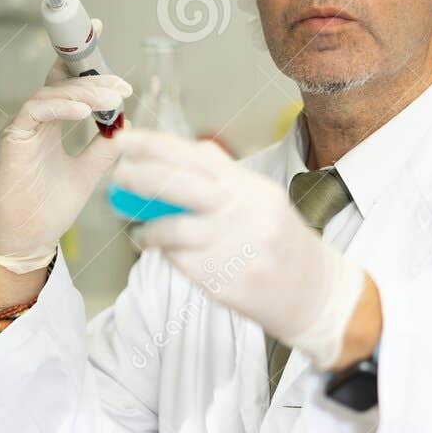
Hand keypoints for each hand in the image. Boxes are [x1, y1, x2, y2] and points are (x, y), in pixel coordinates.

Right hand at [0, 37, 130, 262]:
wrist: (29, 239)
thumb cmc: (50, 209)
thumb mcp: (89, 174)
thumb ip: (104, 147)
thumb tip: (125, 122)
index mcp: (51, 125)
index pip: (67, 82)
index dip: (82, 57)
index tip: (100, 31)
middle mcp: (35, 121)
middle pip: (61, 81)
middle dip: (92, 73)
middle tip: (122, 80)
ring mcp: (22, 127)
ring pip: (52, 93)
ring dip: (84, 91)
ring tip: (111, 97)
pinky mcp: (13, 138)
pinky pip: (37, 110)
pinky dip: (62, 106)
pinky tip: (85, 110)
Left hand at [111, 129, 373, 370]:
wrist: (313, 292)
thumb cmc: (279, 240)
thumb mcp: (262, 197)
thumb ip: (222, 176)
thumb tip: (175, 153)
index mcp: (249, 187)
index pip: (195, 156)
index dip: (155, 145)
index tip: (126, 139)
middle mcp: (243, 212)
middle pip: (178, 185)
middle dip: (141, 177)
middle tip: (118, 177)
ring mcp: (234, 248)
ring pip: (172, 229)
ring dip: (147, 229)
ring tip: (139, 232)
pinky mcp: (224, 281)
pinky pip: (181, 262)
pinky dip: (166, 255)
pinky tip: (163, 253)